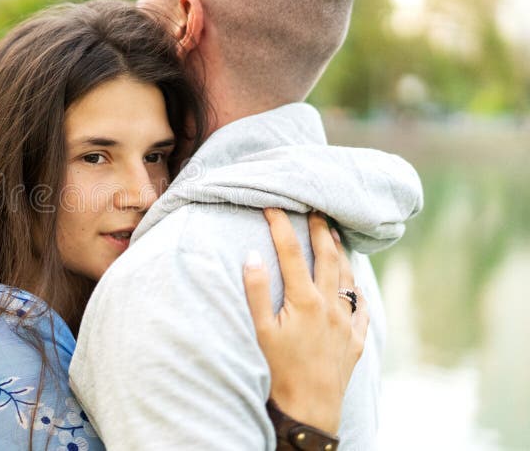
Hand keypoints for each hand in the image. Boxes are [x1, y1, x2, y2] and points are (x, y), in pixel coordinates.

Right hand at [242, 208, 368, 434]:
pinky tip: (354, 283)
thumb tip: (253, 256)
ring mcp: (346, 322)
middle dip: (321, 230)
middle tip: (316, 210)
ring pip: (348, 277)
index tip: (273, 207)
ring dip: (342, 252)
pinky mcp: (355, 340)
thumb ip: (256, 291)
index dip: (281, 226)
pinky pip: (362, 307)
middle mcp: (329, 306)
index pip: (292, 252)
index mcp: (304, 300)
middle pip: (328, 257)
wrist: (309, 409)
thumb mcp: (259, 330)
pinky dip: (357, 288)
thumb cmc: (278, 370)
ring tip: (336, 235)